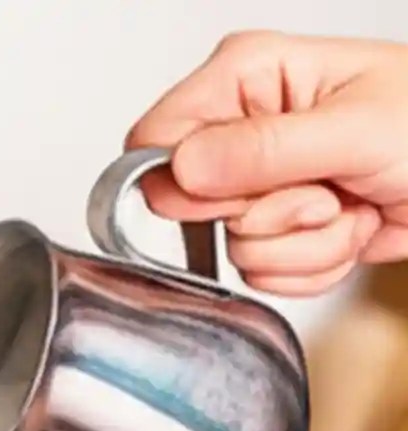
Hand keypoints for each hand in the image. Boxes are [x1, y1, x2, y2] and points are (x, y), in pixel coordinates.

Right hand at [127, 31, 407, 295]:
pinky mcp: (282, 225)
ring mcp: (262, 181)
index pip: (156, 138)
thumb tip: (181, 167)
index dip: (182, 181)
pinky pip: (265, 272)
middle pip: (192, 203)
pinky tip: (351, 228)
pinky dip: (316, 264)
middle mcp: (243, 128)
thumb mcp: (356, 130)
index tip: (237, 194)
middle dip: (266, 214)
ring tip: (349, 205)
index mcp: (247, 76)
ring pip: (235, 245)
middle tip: (323, 190)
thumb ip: (263, 150)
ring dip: (303, 242)